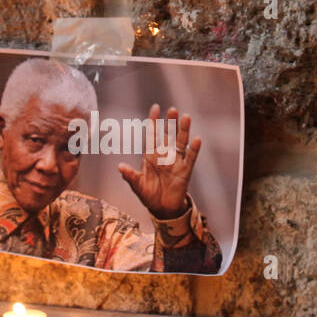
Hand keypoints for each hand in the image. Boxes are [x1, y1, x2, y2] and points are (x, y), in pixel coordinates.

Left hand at [117, 104, 200, 220]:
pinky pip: (190, 158)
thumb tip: (120, 167)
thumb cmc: (148, 195)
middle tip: (172, 110)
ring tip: (186, 117)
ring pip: (181, 143)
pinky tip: (196, 139)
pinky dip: (193, 149)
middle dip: (170, 123)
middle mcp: (164, 156)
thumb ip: (130, 176)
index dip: (154, 122)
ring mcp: (176, 162)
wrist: (162, 209)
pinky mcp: (185, 171)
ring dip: (183, 131)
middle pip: (168, 136)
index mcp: (151, 156)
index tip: (156, 108)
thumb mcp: (137, 185)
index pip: (152, 135)